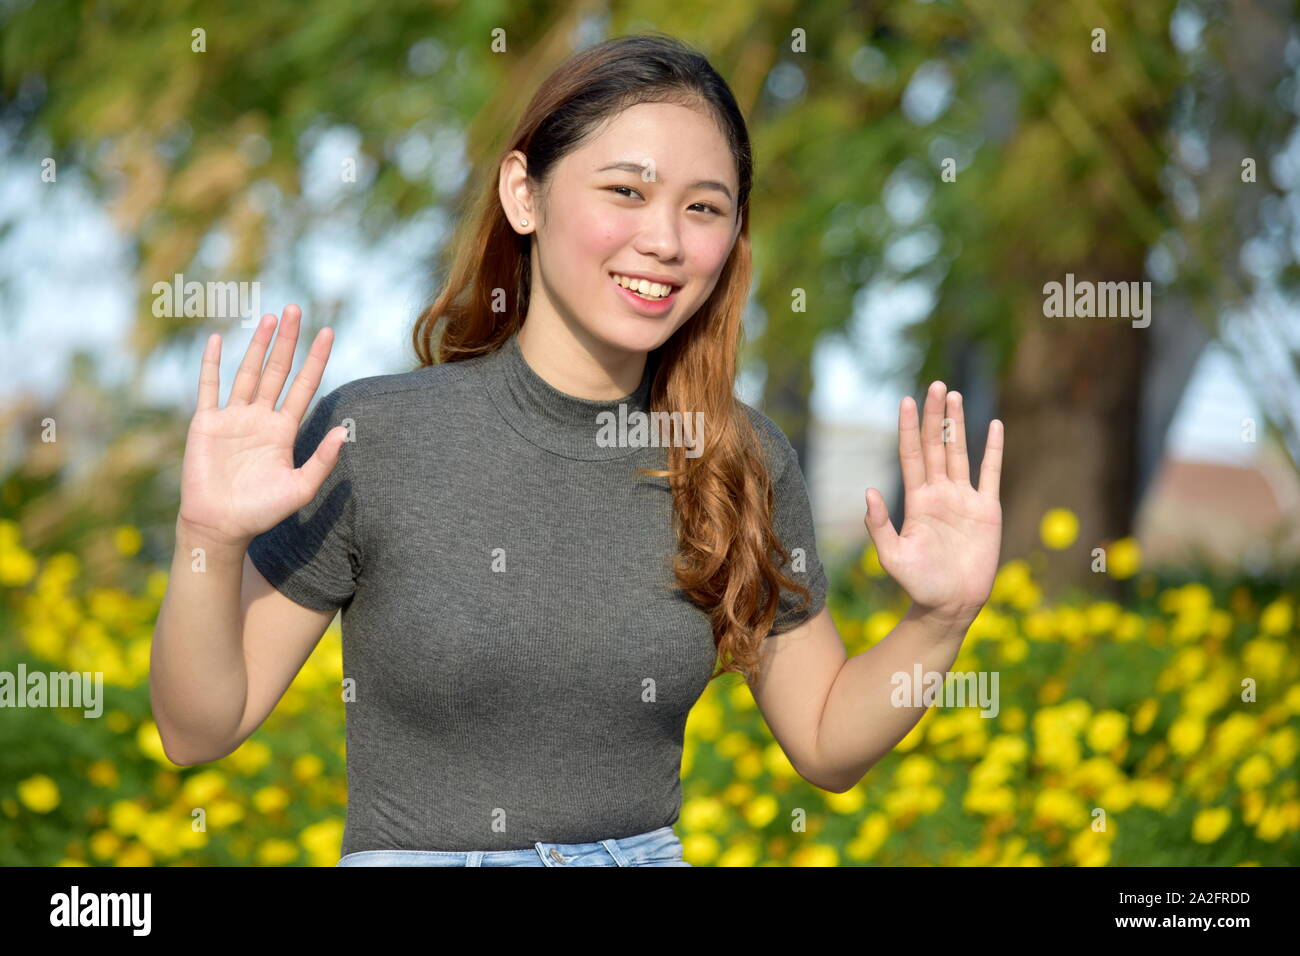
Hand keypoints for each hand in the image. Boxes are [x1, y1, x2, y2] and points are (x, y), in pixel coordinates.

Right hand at [178, 305, 344, 549]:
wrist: (220, 525)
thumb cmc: (261, 512)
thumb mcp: (300, 487)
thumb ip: (322, 460)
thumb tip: (343, 432)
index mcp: (283, 430)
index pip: (304, 386)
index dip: (316, 360)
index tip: (329, 332)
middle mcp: (260, 418)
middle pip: (277, 370)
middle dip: (288, 341)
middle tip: (297, 309)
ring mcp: (233, 417)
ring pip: (248, 372)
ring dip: (259, 345)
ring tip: (272, 318)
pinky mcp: (206, 422)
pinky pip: (209, 387)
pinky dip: (213, 363)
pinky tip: (219, 339)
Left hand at [864, 381, 1003, 626]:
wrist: (950, 605)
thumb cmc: (918, 583)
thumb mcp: (892, 556)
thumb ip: (879, 525)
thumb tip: (869, 491)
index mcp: (917, 500)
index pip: (911, 455)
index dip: (908, 428)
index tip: (905, 400)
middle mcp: (940, 493)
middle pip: (935, 445)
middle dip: (934, 415)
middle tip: (935, 385)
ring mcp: (964, 499)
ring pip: (960, 452)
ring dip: (958, 424)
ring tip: (954, 395)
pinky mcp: (988, 510)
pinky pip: (991, 473)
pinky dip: (993, 449)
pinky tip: (994, 424)